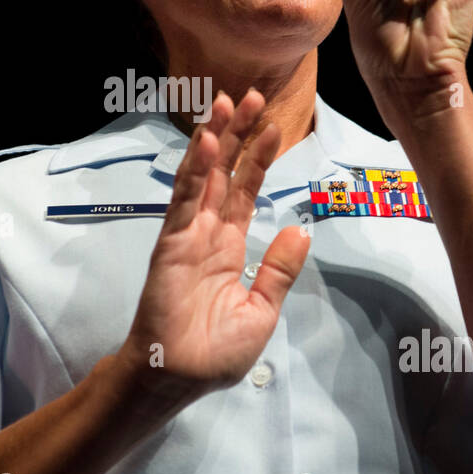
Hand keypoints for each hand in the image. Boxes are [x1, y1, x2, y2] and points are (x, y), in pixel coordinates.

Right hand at [118, 89, 309, 407]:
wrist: (180, 377)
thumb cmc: (217, 353)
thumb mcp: (262, 310)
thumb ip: (278, 270)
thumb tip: (300, 231)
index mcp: (231, 247)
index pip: (246, 192)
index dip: (259, 159)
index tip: (276, 127)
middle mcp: (209, 232)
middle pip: (226, 172)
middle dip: (240, 135)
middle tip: (254, 96)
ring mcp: (188, 233)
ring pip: (204, 175)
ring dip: (217, 138)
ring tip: (229, 102)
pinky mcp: (172, 241)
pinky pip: (185, 199)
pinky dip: (195, 169)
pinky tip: (208, 141)